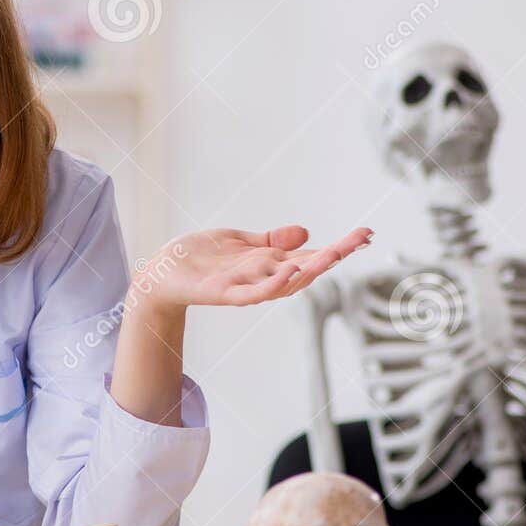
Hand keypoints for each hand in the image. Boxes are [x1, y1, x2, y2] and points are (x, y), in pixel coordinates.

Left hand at [136, 225, 372, 311]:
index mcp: (269, 264)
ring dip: (311, 270)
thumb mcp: (239, 241)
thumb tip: (306, 232)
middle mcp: (263, 277)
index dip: (339, 247)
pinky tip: (290, 270)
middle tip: (361, 240)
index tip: (365, 234)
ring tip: (335, 253)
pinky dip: (273, 284)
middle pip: (307, 269)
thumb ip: (271, 240)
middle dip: (335, 256)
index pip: (311, 256)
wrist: (160, 273)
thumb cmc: (199, 258)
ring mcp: (246, 287)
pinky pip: (253, 292)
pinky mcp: (224, 293)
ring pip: (285, 282)